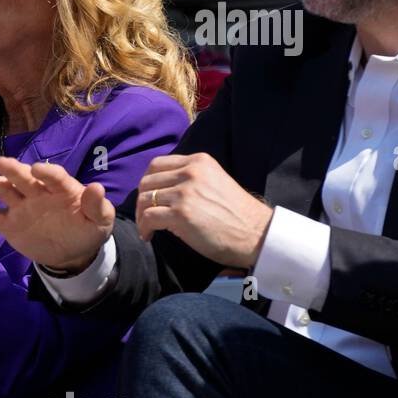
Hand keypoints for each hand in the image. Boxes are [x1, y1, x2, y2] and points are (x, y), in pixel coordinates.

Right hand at [0, 160, 114, 271]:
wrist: (71, 252)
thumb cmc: (88, 230)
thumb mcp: (100, 221)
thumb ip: (97, 206)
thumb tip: (97, 187)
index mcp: (62, 189)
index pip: (54, 176)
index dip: (46, 172)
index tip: (37, 169)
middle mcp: (38, 192)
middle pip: (24, 178)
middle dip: (12, 170)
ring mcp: (22, 206)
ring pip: (4, 190)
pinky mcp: (10, 223)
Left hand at [135, 153, 272, 267]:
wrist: (256, 234)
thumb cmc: (236, 214)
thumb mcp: (214, 182)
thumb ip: (190, 179)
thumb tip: (161, 188)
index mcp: (199, 162)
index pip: (157, 164)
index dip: (148, 182)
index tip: (149, 197)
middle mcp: (191, 172)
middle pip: (147, 181)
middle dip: (141, 200)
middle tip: (145, 215)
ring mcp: (185, 192)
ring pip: (144, 199)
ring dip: (141, 216)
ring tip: (148, 228)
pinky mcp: (181, 213)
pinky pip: (148, 217)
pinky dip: (144, 227)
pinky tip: (149, 236)